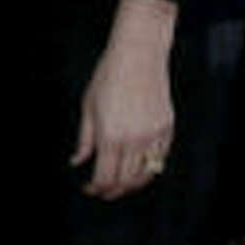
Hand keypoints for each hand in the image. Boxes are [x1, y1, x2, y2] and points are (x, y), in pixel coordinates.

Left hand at [73, 32, 175, 199]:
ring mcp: (153, 136)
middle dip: (112, 191)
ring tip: (121, 182)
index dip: (95, 189)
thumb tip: (77, 161)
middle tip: (103, 190)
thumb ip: (84, 139)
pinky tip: (138, 166)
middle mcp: (134, 141)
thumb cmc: (109, 76)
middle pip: (125, 182)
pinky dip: (150, 168)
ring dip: (132, 184)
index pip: (104, 178)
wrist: (138, 54)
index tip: (89, 188)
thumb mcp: (88, 107)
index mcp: (110, 137)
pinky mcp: (167, 128)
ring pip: (146, 175)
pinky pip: (161, 158)